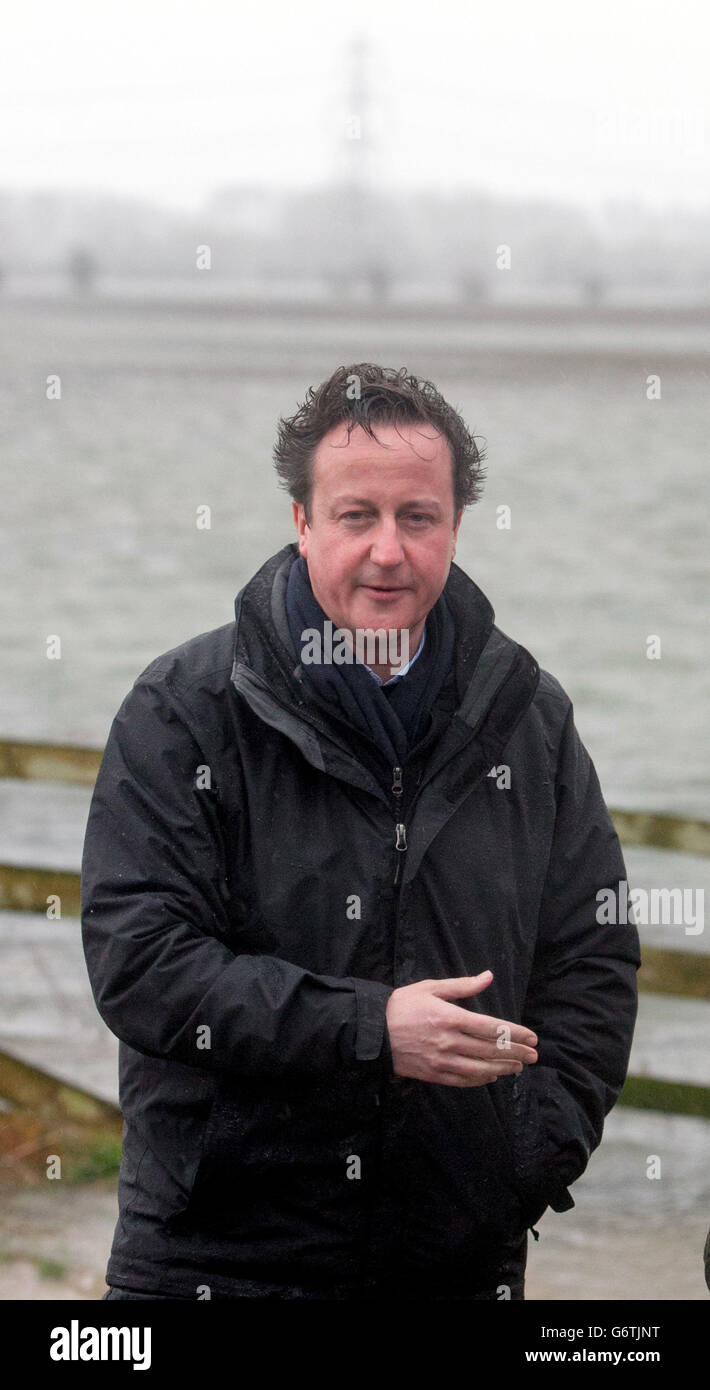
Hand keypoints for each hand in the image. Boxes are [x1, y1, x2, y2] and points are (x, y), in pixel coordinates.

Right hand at [385, 970, 537, 1086]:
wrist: (372, 1031)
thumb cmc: (401, 1005)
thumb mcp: (431, 987)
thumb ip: (462, 985)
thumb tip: (488, 977)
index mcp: (450, 1017)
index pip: (492, 1028)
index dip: (515, 1034)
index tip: (532, 1038)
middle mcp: (449, 1041)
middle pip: (491, 1050)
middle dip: (516, 1053)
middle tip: (534, 1056)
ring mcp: (442, 1061)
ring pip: (481, 1069)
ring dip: (503, 1068)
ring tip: (519, 1067)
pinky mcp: (433, 1074)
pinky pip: (463, 1081)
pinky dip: (481, 1080)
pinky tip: (492, 1076)